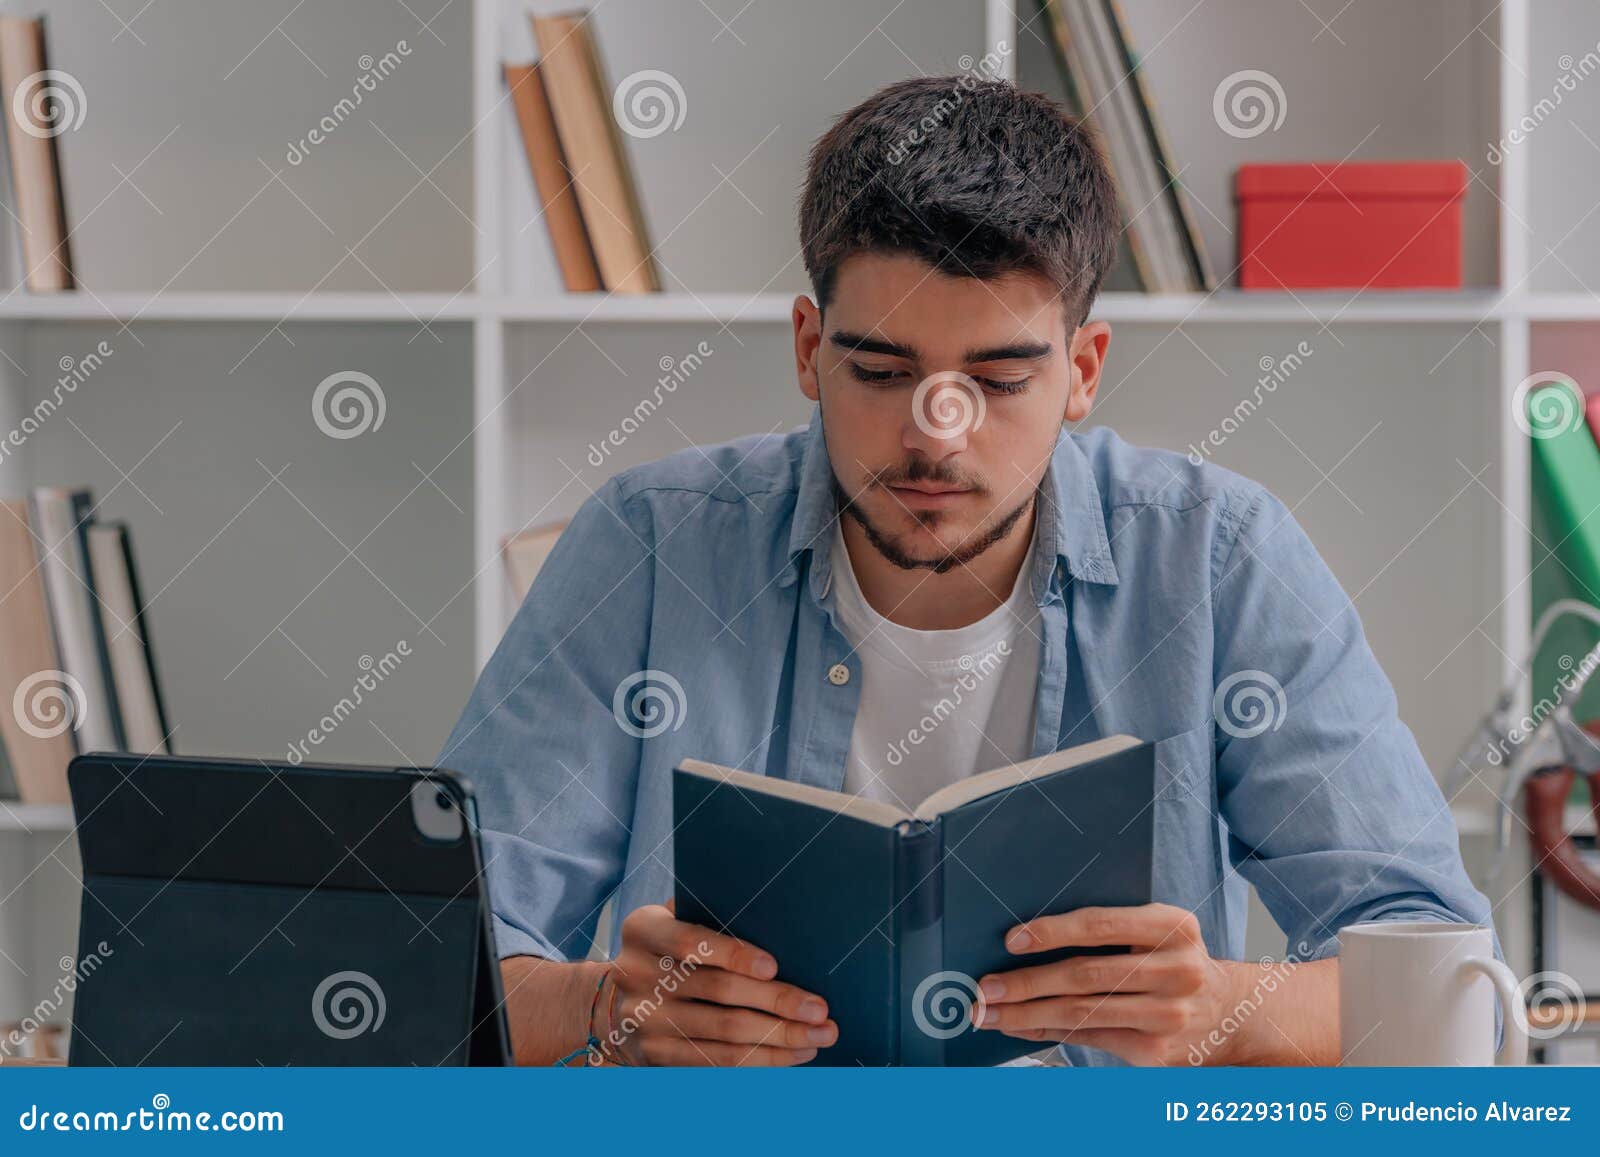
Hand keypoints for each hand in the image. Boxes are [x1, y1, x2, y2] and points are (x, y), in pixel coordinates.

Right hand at [599, 901, 837, 1065]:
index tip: (774, 966)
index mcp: (644, 931)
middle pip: (718, 992)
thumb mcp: (671, 921)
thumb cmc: (666, 951)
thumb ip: (708, 914)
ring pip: (724, 1034)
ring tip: (820, 1033)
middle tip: (819, 1008)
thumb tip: (774, 916)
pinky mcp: (658, 1056)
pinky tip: (796, 1052)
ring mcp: (647, 1021)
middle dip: (776, 1001)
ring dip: (780, 1036)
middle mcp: (638, 975)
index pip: (691, 942)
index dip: (734, 954)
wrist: (611, 1004)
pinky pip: (719, 1062)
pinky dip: (763, 1059)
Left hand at [974, 903, 1237, 1065]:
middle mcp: (1176, 971)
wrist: (1230, 1013)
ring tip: (989, 1011)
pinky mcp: (1155, 1052)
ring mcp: (1168, 1016)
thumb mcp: (1159, 930)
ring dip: (1026, 1014)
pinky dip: (1046, 1033)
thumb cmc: (1174, 960)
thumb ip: (1111, 927)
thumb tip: (1028, 935)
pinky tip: (1019, 1027)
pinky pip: (1088, 1038)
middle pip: (1084, 976)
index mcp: (1173, 927)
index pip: (1101, 925)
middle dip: (1026, 982)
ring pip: (1081, 1013)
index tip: (1011, 939)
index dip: (1052, 931)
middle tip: (985, 987)